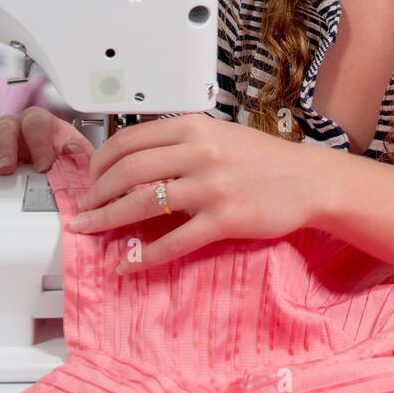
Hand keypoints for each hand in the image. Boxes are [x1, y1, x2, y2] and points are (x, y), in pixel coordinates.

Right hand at [0, 106, 94, 172]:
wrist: (59, 169)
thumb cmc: (66, 159)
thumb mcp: (79, 155)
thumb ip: (79, 153)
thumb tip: (72, 149)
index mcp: (41, 124)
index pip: (37, 123)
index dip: (40, 141)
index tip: (44, 163)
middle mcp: (16, 129)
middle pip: (6, 129)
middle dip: (6, 148)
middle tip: (8, 168)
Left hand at [69, 114, 318, 272]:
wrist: (309, 180)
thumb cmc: (265, 160)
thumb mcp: (220, 135)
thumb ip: (181, 142)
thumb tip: (136, 157)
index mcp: (195, 127)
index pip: (129, 139)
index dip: (100, 160)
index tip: (89, 176)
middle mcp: (199, 153)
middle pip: (127, 170)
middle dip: (96, 192)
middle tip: (84, 207)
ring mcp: (211, 187)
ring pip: (142, 204)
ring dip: (108, 220)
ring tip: (91, 230)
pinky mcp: (223, 219)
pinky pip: (174, 241)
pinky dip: (144, 256)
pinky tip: (128, 264)